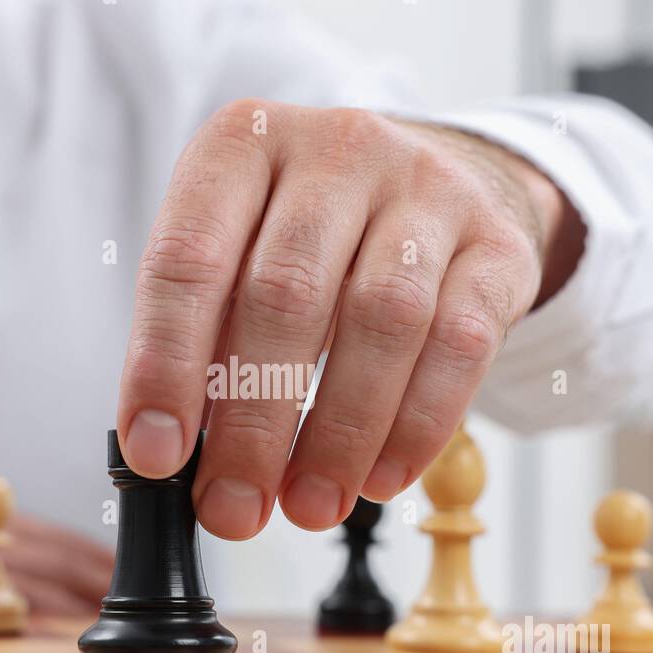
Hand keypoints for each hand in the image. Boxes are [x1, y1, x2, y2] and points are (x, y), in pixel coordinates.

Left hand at [118, 102, 583, 538]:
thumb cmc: (314, 238)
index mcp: (244, 144)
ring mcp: (428, 187)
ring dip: (338, 434)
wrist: (443, 179)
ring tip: (308, 507)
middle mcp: (337, 148)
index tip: (155, 456)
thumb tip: (171, 457)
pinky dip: (416, 426)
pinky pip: (459, 344)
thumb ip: (203, 336)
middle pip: (286, 294)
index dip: (164, 365)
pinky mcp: (497, 243)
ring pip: (381, 320)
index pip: (188, 259)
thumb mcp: (240, 253)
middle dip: (253, 423)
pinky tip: (380, 478)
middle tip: (234, 508)